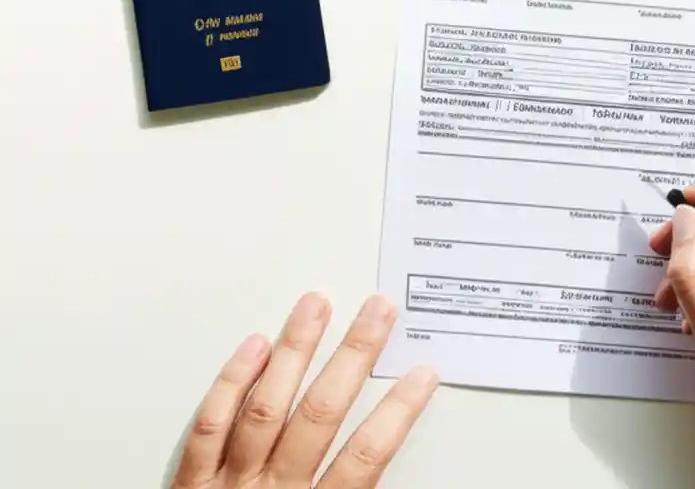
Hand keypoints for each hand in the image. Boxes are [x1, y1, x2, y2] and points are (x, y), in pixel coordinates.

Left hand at [172, 293, 437, 488]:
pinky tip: (253, 346)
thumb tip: (397, 480)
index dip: (397, 413)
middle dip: (354, 356)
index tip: (422, 377)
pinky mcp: (189, 484)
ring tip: (315, 306)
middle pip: (320, 416)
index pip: (365, 459)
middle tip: (377, 313)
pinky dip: (230, 384)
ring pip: (266, 407)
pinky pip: (209, 426)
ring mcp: (227, 486)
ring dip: (295, 351)